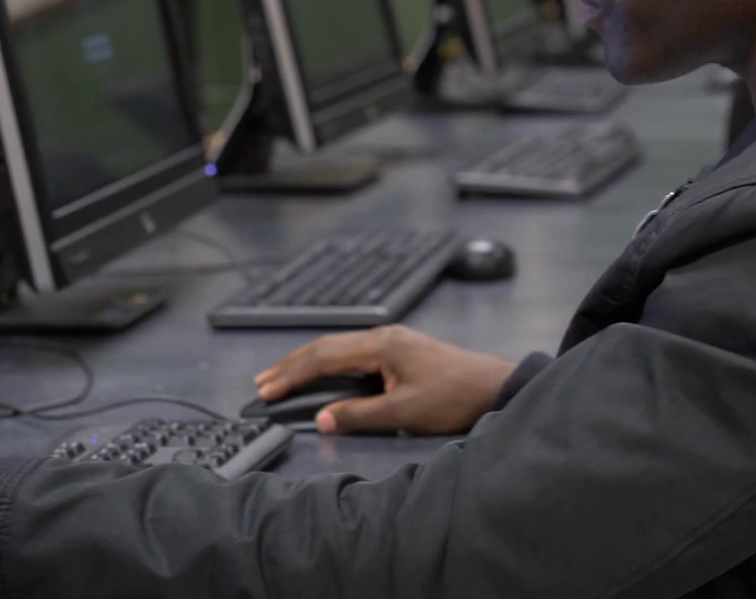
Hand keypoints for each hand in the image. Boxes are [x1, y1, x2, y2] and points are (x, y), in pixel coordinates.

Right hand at [254, 325, 515, 435]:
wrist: (493, 386)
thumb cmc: (452, 397)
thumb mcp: (404, 412)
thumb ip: (360, 415)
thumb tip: (322, 419)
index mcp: (381, 344)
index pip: (324, 357)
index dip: (292, 375)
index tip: (266, 391)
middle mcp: (383, 336)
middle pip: (327, 347)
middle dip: (292, 365)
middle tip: (262, 383)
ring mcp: (393, 341)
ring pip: (340, 348)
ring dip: (309, 363)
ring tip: (282, 378)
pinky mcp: (401, 351)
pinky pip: (354, 354)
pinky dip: (331, 364)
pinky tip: (322, 374)